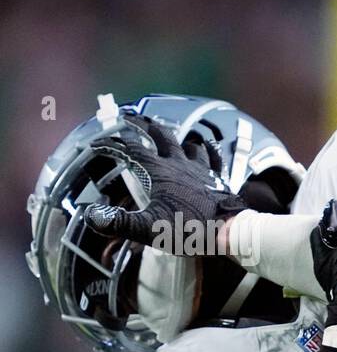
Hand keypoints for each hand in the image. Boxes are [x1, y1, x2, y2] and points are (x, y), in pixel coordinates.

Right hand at [83, 114, 247, 249]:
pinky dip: (207, 149)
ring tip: (168, 135)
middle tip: (132, 119)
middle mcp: (180, 164)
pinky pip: (213, 156)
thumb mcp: (149, 229)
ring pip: (188, 144)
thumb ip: (120, 222)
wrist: (229, 232)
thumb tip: (92, 215)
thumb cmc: (189, 230)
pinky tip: (206, 145)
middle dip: (144, 126)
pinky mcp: (218, 178)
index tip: (98, 143)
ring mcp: (202, 169)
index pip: (131, 150)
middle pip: (160, 136)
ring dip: (176, 138)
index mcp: (160, 172)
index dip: (112, 144)